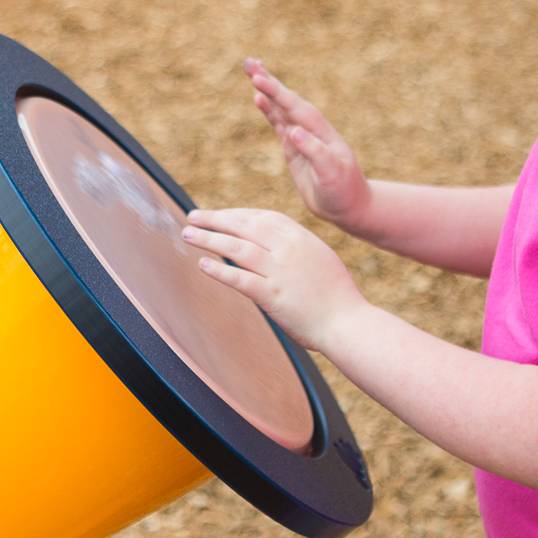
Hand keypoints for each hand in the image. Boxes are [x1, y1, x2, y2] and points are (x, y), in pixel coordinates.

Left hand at [183, 207, 368, 353]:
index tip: (219, 214)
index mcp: (302, 238)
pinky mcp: (273, 295)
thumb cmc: (336, 297)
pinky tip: (202, 264)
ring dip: (209, 239)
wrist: (348, 323)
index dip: (237, 214)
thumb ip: (295, 250)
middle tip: (194, 216)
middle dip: (216, 219)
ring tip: (189, 234)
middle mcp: (289, 250)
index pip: (262, 217)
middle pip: (245, 226)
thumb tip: (270, 247)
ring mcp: (280, 272)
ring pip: (237, 248)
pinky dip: (219, 271)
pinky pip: (240, 279)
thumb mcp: (319, 259)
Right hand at [244, 59, 371, 231]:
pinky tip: (258, 99)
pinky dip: (268, 111)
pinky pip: (278, 124)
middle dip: (269, 81)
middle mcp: (310, 129)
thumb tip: (294, 131)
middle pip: (287, 100)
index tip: (259, 79)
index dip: (277, 93)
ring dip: (267, 90)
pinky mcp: (293, 148)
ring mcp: (301, 137)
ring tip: (251, 71)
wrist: (348, 206)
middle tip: (249, 62)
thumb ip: (315, 152)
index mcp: (320, 132)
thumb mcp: (331, 173)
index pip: (296, 107)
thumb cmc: (344, 190)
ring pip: (281, 108)